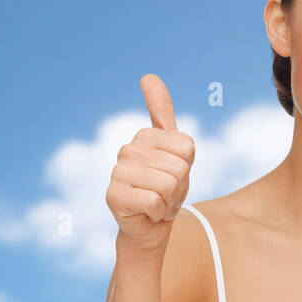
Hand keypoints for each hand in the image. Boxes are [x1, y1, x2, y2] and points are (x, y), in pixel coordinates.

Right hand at [105, 74, 195, 253]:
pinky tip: (147, 213)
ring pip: (168, 185)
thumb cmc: (166, 188)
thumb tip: (148, 75)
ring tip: (157, 203)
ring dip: (169, 202)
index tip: (173, 175)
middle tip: (165, 194)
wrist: (150, 226)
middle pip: (179, 167)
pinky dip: (158, 213)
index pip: (187, 147)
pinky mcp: (114, 196)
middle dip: (179, 187)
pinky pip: (154, 202)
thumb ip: (163, 114)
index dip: (187, 167)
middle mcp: (127, 150)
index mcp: (144, 137)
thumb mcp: (175, 150)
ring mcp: (117, 173)